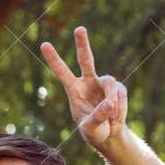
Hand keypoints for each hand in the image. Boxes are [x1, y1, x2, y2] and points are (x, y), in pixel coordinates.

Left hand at [41, 26, 127, 152]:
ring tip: (111, 118)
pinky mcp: (118, 88)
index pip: (62, 72)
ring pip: (110, 83)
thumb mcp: (91, 128)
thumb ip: (98, 116)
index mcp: (74, 90)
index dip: (54, 59)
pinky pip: (121, 93)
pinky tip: (116, 118)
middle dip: (83, 44)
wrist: (109, 136)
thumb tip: (109, 103)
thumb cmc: (94, 132)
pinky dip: (120, 108)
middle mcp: (88, 82)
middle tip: (79, 28)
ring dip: (112, 102)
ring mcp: (103, 83)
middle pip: (86, 59)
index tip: (44, 44)